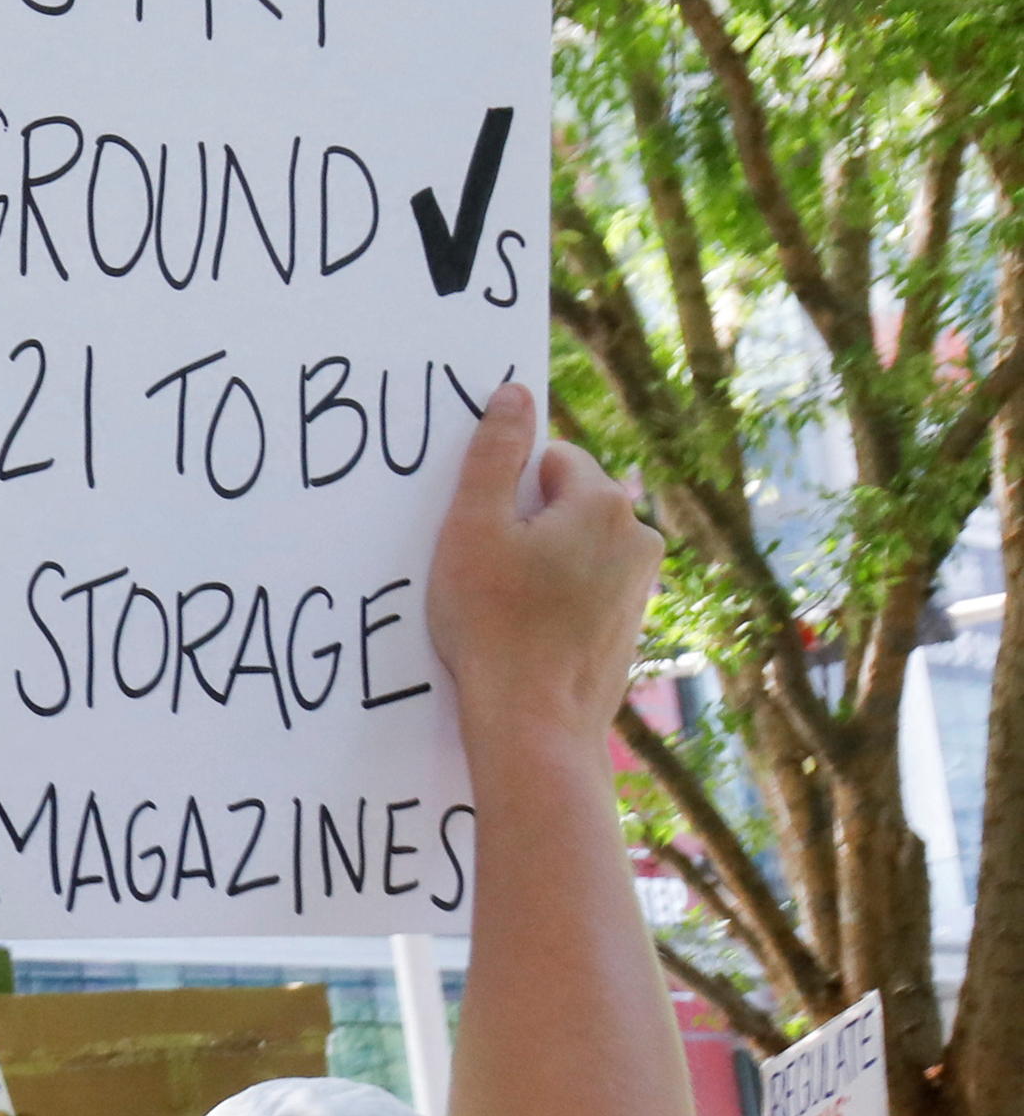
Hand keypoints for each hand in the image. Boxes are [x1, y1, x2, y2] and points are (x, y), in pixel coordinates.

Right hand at [423, 380, 662, 756]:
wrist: (536, 722)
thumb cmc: (494, 624)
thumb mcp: (473, 528)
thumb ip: (493, 454)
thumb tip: (514, 393)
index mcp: (603, 502)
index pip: (550, 460)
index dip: (506, 492)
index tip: (482, 533)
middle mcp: (637, 534)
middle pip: (566, 502)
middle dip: (527, 525)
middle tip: (487, 571)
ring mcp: (641, 581)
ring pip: (577, 546)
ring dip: (542, 562)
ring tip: (506, 606)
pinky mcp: (633, 620)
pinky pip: (588, 585)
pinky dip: (558, 597)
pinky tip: (528, 630)